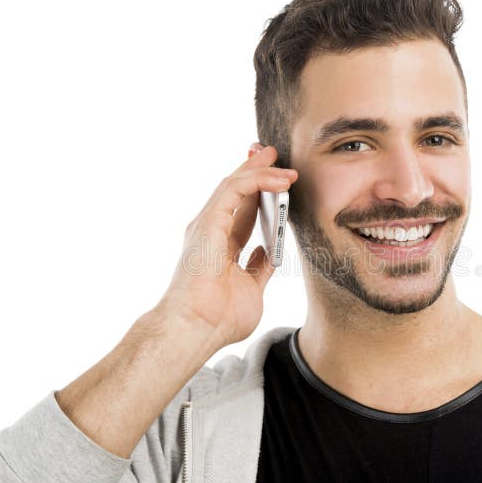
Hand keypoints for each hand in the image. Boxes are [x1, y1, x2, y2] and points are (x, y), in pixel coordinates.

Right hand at [156, 142, 296, 347]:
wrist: (198, 329)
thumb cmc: (218, 319)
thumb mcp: (252, 288)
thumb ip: (259, 267)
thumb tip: (267, 251)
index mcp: (220, 246)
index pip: (241, 210)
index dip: (258, 192)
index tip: (277, 179)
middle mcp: (211, 231)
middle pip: (236, 191)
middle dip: (255, 169)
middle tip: (274, 153)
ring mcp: (207, 225)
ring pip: (235, 184)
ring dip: (261, 171)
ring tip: (283, 164)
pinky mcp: (208, 222)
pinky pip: (235, 190)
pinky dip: (258, 180)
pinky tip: (280, 180)